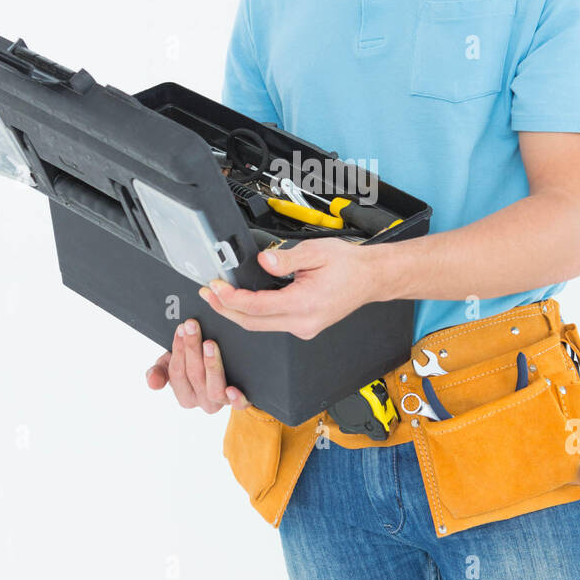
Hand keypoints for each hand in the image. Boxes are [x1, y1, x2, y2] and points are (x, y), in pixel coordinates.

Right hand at [145, 318, 248, 413]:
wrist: (225, 369)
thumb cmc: (194, 366)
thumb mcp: (173, 366)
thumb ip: (159, 372)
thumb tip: (152, 381)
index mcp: (184, 396)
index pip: (177, 372)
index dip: (178, 349)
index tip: (181, 328)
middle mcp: (202, 402)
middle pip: (194, 376)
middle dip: (192, 348)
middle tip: (193, 326)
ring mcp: (221, 402)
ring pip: (214, 389)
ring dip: (211, 365)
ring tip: (210, 344)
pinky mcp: (239, 401)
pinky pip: (239, 405)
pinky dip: (236, 398)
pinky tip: (233, 388)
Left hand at [197, 237, 379, 338]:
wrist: (371, 277)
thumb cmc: (349, 265)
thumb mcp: (316, 252)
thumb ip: (286, 258)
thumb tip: (263, 261)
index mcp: (306, 304)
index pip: (258, 307)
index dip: (232, 299)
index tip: (216, 287)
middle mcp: (304, 322)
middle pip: (253, 323)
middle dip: (226, 309)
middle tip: (208, 293)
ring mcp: (304, 328)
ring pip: (260, 326)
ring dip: (238, 312)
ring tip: (220, 295)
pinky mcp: (304, 326)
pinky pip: (272, 323)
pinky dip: (254, 313)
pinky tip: (245, 300)